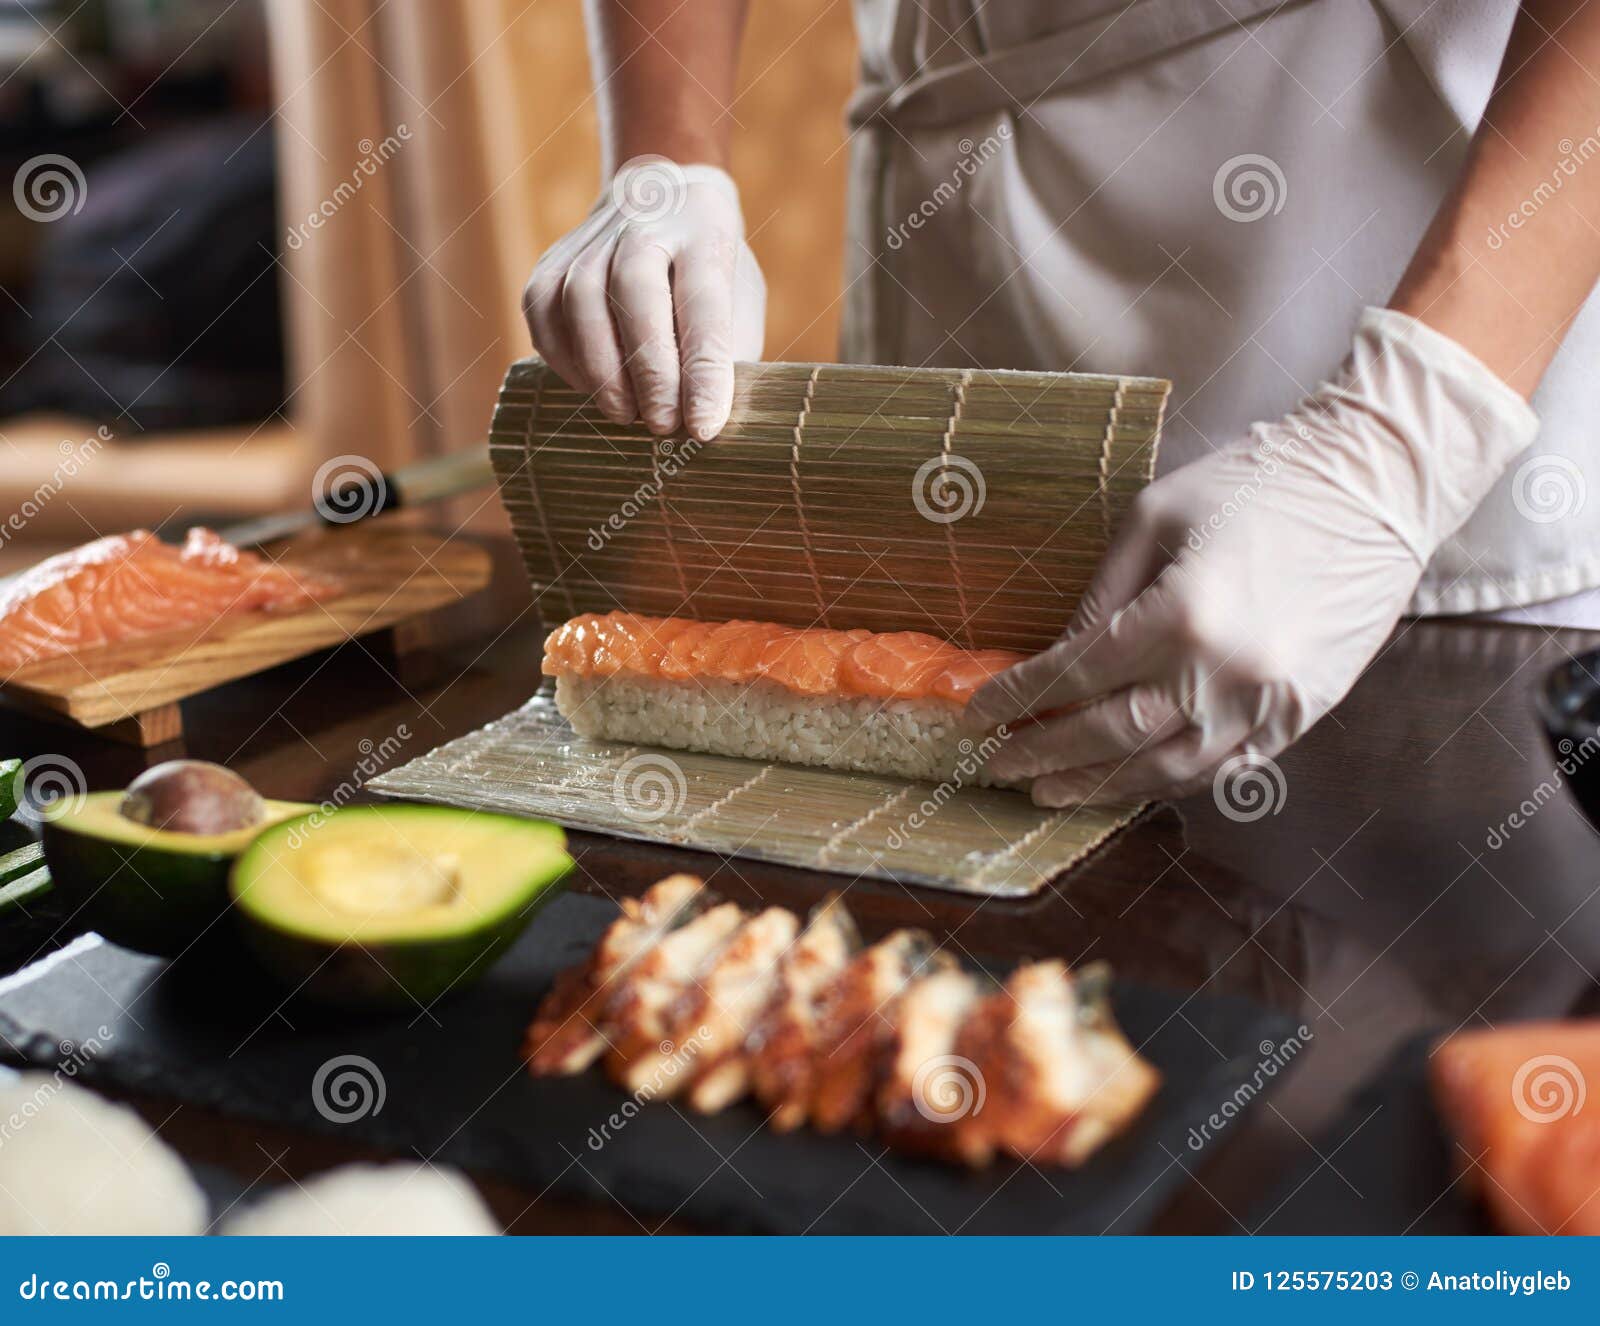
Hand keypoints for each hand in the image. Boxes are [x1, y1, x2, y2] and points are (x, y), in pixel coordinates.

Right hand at [522, 158, 765, 440]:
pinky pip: (543, 311)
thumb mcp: (740, 300)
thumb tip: (705, 420)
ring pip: (579, 299)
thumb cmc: (709, 271)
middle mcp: (645, 225)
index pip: (703, 301)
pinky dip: (564, 359)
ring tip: (626, 414)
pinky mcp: (552, 259)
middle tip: (662, 425)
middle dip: (648, 370)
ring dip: (601, 369)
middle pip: (634, 290)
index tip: (705, 426)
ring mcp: (592, 238)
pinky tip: (591, 387)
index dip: (704, 369)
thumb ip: (728, 352)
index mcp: (704, 234)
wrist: (662, 199)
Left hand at [970, 308, 1538, 806]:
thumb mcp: (1153, 517)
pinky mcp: (1302, 715)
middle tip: (999, 767)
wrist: (1377, 483)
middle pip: (1111, 736)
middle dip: (1044, 755)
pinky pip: (1223, 769)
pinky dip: (1167, 781)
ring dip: (1099, 786)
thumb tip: (1057, 658)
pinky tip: (1128, 782)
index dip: (1019, 699)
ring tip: (1050, 791)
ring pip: (1165, 770)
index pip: (1076, 675)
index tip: (976, 714)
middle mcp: (1222, 672)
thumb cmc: (1257, 482)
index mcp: (1180, 614)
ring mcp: (1268, 703)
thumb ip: (1100, 598)